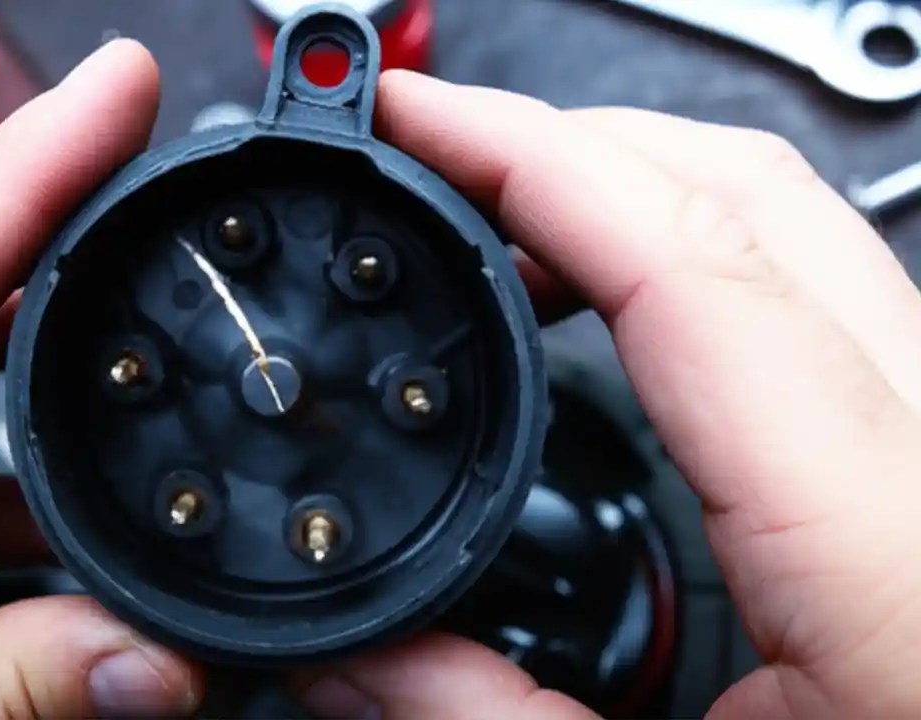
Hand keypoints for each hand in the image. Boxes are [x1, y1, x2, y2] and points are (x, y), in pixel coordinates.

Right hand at [292, 72, 920, 718]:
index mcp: (895, 558)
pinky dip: (673, 256)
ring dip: (618, 191)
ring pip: (786, 224)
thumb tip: (356, 661)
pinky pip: (801, 294)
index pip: (698, 273)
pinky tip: (589, 298)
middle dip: (564, 141)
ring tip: (486, 217)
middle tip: (430, 154)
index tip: (418, 124)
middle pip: (750, 196)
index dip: (538, 163)